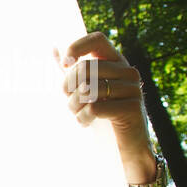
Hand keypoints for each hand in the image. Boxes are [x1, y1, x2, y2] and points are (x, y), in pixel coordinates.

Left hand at [54, 31, 157, 182]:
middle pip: (86, 67)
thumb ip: (72, 72)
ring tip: (78, 114)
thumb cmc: (101, 115)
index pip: (97, 40)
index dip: (76, 48)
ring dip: (74, 106)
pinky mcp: (133, 108)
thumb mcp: (85, 91)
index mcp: (116, 62)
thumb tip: (53, 49)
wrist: (123, 146)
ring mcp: (133, 89)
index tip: (64, 65)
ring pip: (88, 89)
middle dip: (68, 87)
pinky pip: (96, 107)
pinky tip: (86, 122)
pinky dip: (84, 117)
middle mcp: (127, 72)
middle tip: (70, 102)